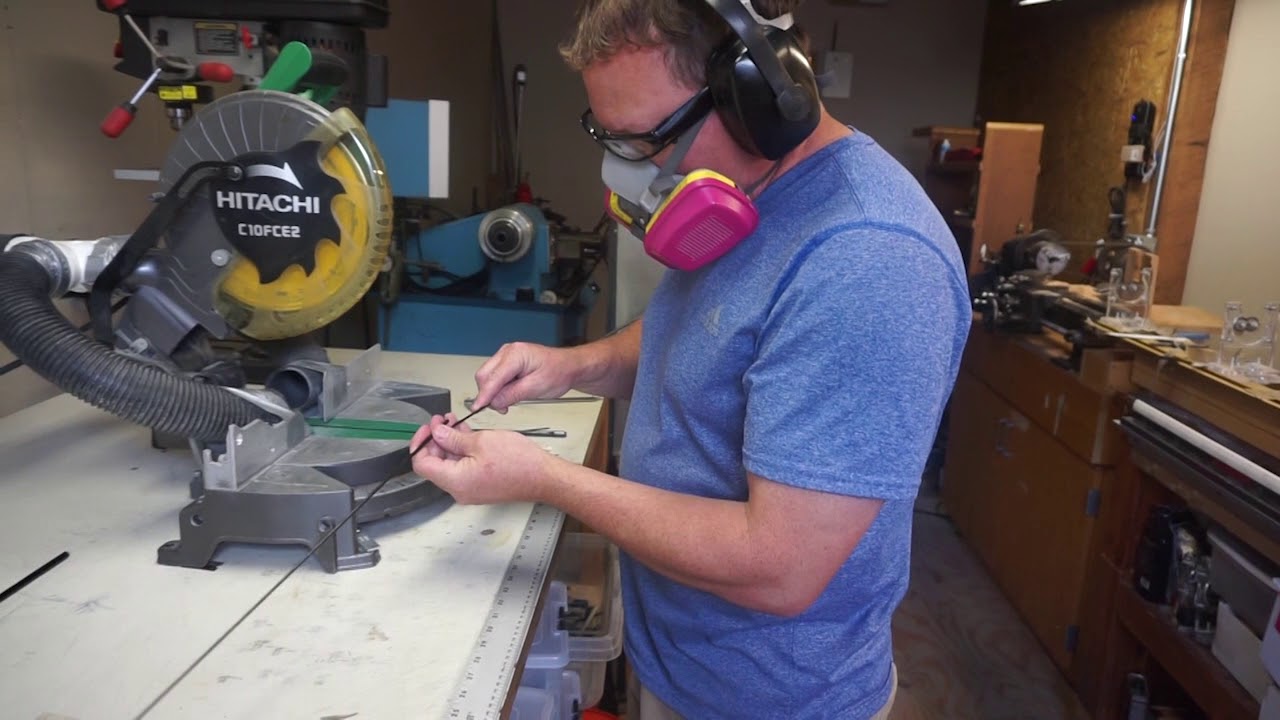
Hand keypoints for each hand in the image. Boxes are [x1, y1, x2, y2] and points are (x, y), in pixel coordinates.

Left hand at [410, 414, 558, 504]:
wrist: (543, 477)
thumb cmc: (519, 462)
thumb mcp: (481, 441)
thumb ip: (453, 437)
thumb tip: (437, 433)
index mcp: (455, 481)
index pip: (422, 464)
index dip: (421, 442)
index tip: (428, 427)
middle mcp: (459, 489)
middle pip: (435, 464)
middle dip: (436, 439)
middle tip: (443, 420)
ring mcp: (470, 489)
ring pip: (449, 465)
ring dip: (449, 443)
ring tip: (455, 423)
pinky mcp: (480, 486)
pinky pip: (462, 468)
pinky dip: (462, 451)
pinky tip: (467, 434)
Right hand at [472, 342, 576, 412]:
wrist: (568, 367)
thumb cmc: (558, 373)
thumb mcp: (535, 388)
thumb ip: (512, 395)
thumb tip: (493, 403)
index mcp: (515, 354)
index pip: (491, 377)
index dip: (484, 395)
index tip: (477, 408)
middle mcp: (508, 351)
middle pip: (484, 375)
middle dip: (488, 394)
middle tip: (501, 408)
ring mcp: (506, 355)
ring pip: (487, 376)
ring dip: (493, 392)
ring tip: (510, 401)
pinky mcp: (507, 361)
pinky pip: (495, 376)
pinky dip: (498, 388)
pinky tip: (510, 393)